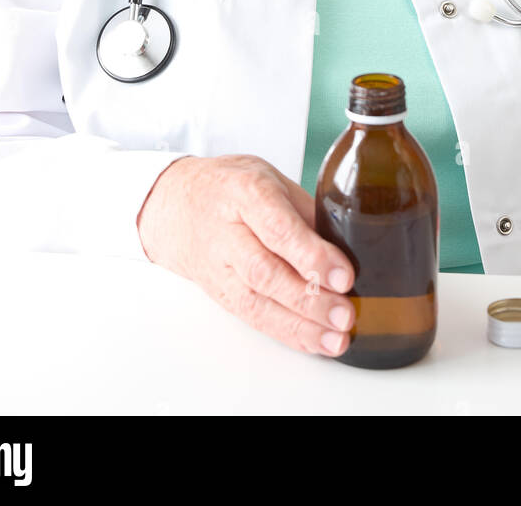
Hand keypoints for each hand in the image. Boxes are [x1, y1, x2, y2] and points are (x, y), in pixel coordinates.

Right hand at [136, 154, 356, 356]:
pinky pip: (253, 318)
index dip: (311, 255)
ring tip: (336, 337)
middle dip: (309, 298)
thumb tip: (345, 244)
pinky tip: (314, 341)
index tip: (343, 275)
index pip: (277, 228)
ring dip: (300, 325)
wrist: (175, 206)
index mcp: (245, 193)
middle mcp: (228, 233)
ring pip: (257, 303)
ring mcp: (220, 267)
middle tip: (344, 313)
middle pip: (266, 272)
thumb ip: (304, 210)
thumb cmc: (230, 187)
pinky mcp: (220, 294)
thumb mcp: (271, 178)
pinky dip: (287, 333)